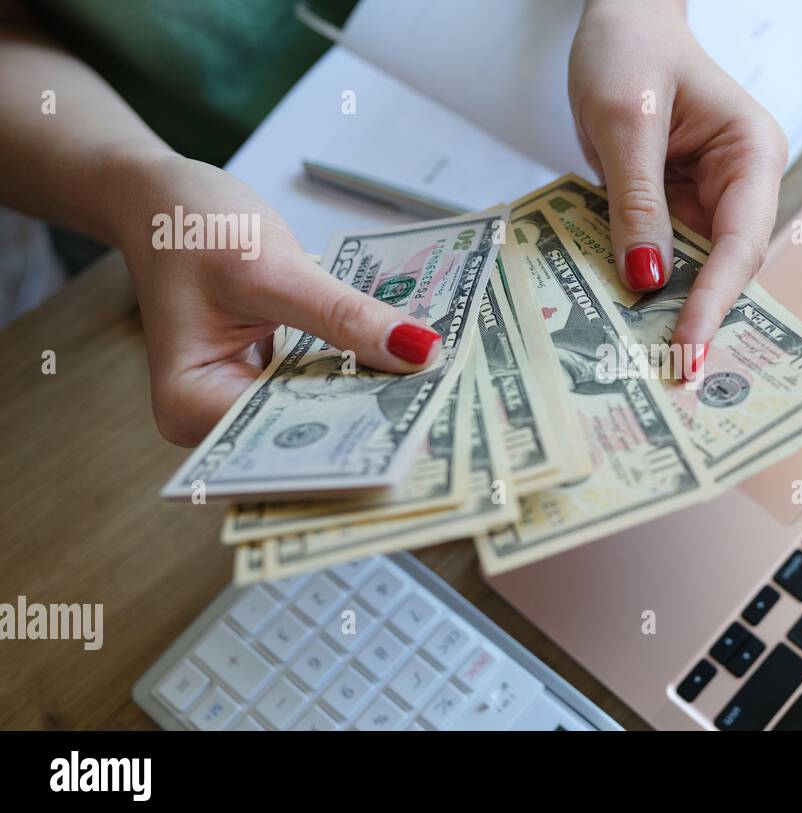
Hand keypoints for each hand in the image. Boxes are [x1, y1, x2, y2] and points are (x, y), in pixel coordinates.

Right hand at [110, 148, 440, 445]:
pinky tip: (417, 367)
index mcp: (192, 406)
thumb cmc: (191, 225)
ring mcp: (244, 401)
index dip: (358, 439)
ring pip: (327, 413)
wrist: (162, 195)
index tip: (427, 429)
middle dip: (378, 422)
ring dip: (381, 399)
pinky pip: (327, 385)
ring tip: (450, 394)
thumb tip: (421, 353)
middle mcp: (215, 419)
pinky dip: (366, 373)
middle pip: (310, 437)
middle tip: (456, 412)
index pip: (287, 443)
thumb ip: (343, 315)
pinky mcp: (272, 379)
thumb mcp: (270, 267)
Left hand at [568, 0, 786, 371]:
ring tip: (640, 363)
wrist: (618, 19)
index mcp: (753, 154)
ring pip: (693, 270)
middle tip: (668, 376)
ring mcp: (707, 199)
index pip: (740, 242)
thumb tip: (646, 279)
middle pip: (725, 267)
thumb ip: (636, 201)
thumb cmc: (630, 48)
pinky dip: (642, 286)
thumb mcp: (624, 122)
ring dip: (667, 311)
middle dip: (696, 317)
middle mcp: (741, 184)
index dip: (715, 299)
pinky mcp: (673, 208)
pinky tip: (619, 322)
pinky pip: (662, 256)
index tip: (688, 346)